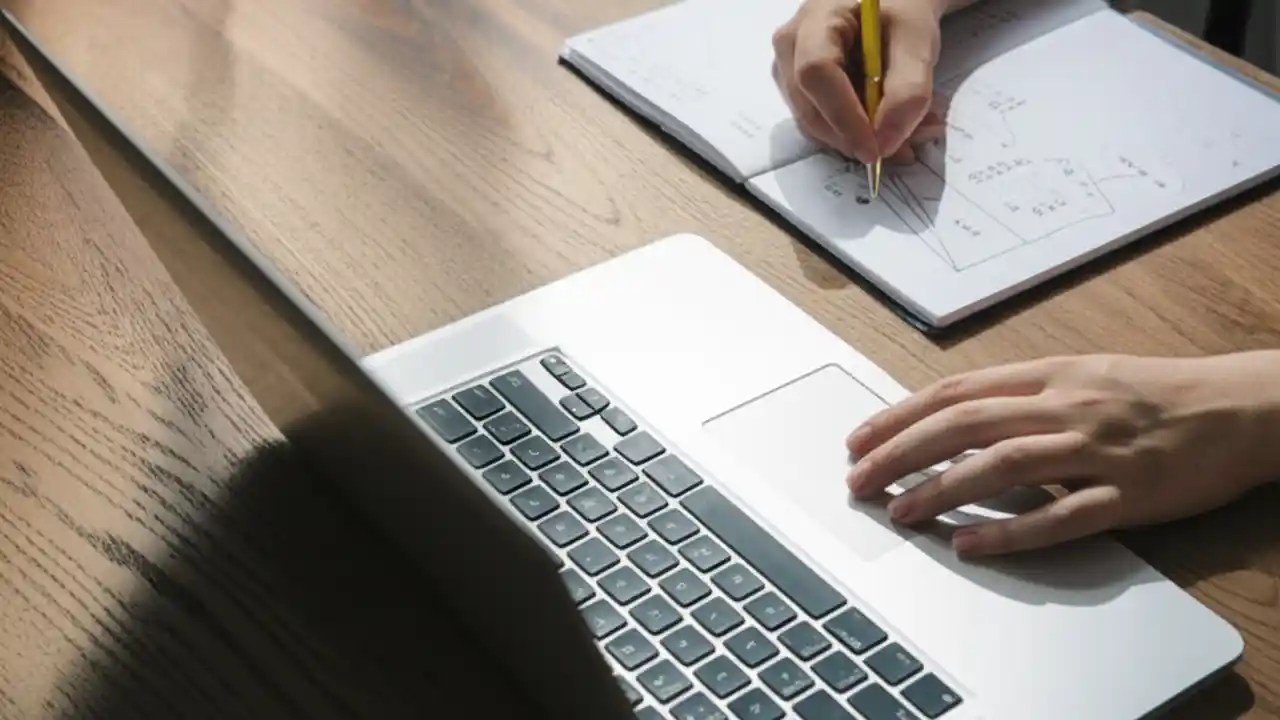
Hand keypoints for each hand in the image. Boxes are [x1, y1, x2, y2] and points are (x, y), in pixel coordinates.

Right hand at [771, 0, 947, 164]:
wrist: (890, 5)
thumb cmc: (900, 12)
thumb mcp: (917, 40)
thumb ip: (908, 90)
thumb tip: (887, 143)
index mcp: (815, 21)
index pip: (816, 73)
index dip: (843, 116)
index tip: (875, 149)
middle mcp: (790, 47)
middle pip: (809, 107)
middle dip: (853, 137)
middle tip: (902, 148)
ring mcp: (788, 71)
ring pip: (813, 124)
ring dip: (857, 140)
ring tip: (904, 133)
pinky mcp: (798, 91)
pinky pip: (820, 125)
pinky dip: (854, 136)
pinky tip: (885, 127)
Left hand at [845, 352, 1279, 556]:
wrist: (1243, 406)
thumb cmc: (1156, 392)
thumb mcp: (1083, 374)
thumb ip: (1021, 392)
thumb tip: (953, 413)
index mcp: (1051, 374)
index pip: (957, 392)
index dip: (900, 416)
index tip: (859, 439)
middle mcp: (1067, 405)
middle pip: (966, 424)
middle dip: (902, 452)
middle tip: (858, 479)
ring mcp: (1098, 449)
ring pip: (1004, 464)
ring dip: (942, 488)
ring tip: (899, 511)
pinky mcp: (1131, 493)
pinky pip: (1062, 516)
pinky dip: (1011, 531)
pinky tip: (970, 544)